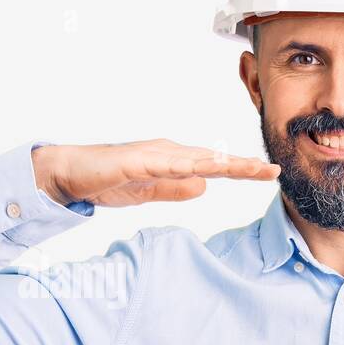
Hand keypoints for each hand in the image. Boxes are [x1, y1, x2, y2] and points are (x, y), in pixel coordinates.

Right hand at [32, 138, 279, 207]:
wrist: (71, 172)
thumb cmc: (107, 180)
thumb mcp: (149, 192)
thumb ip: (175, 189)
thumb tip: (205, 188)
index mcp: (173, 161)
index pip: (214, 167)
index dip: (241, 170)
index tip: (269, 174)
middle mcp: (167, 152)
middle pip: (211, 159)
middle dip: (242, 165)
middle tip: (272, 171)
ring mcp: (151, 154)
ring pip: (193, 159)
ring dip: (221, 164)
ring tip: (247, 168)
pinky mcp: (132, 160)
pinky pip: (161, 164)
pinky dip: (182, 166)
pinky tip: (200, 170)